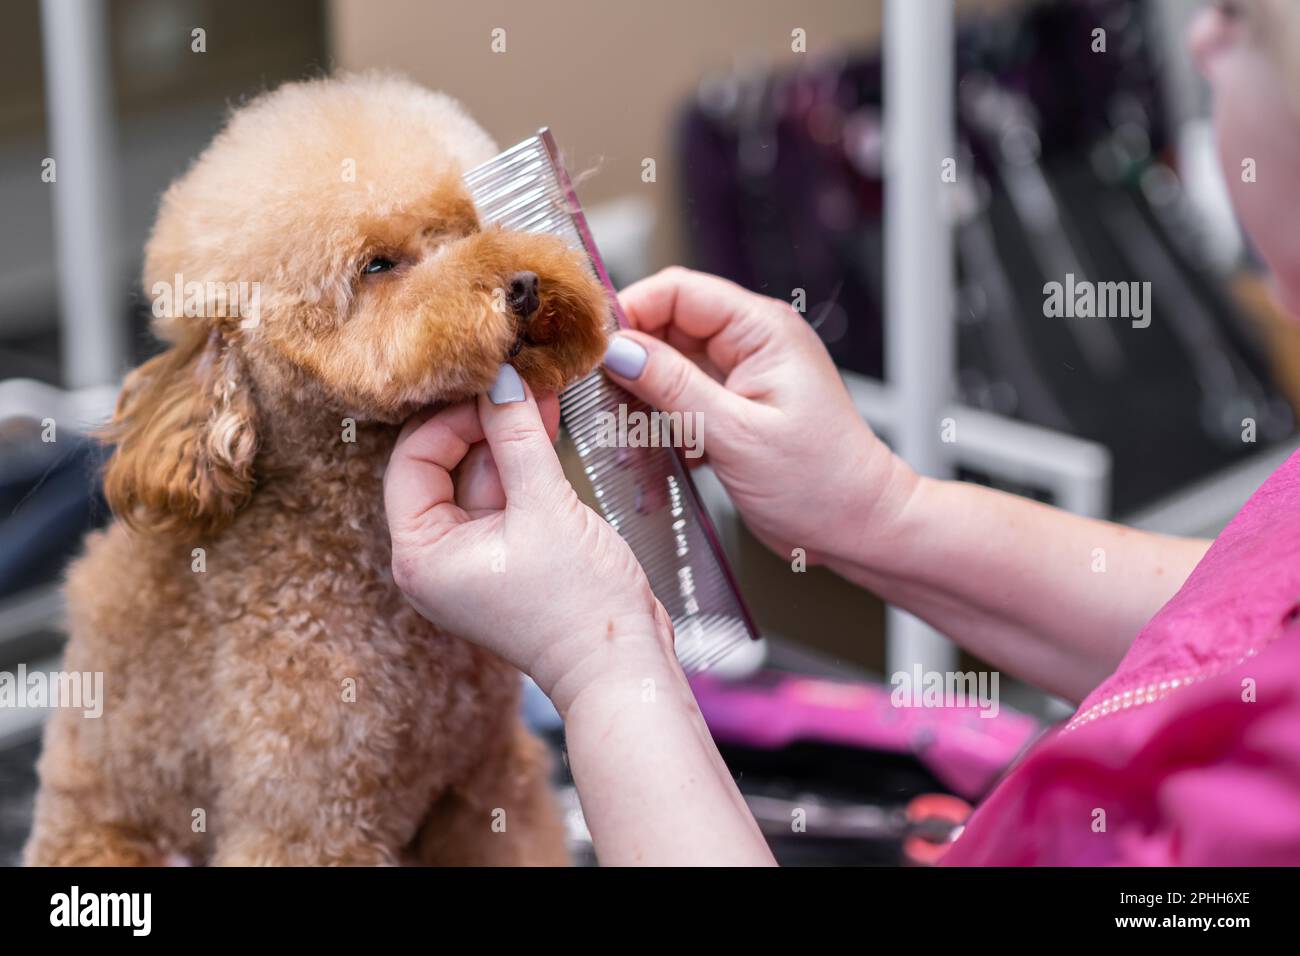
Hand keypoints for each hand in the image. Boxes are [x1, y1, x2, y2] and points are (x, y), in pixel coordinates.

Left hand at [383, 366, 674, 711]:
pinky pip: (502, 497)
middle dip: (483, 422)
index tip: (494, 386)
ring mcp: (469, 560)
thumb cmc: (579, 607)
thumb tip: (502, 377)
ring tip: (541, 391)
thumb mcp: (546, 508)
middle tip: (519, 379)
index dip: (452, 417)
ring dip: (507, 437)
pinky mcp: (503, 557)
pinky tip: (545, 423)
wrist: (622, 666)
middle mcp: (434, 559)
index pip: (412, 461)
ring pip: (476, 476)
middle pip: (442, 466)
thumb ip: (518, 437)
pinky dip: (522, 463)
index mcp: (421, 556)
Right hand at [605, 267, 916, 566]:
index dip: (631, 311)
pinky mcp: (733, 409)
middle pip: (667, 327)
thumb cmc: (824, 483)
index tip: (597, 348)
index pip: (678, 291)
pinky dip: (661, 424)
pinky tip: (656, 453)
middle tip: (603, 399)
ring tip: (631, 437)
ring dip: (644, 400)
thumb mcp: (736, 434)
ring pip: (668, 367)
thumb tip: (620, 350)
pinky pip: (681, 400)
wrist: (859, 527)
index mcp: (762, 330)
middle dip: (632, 362)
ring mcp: (742, 376)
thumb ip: (673, 387)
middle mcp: (751, 344)